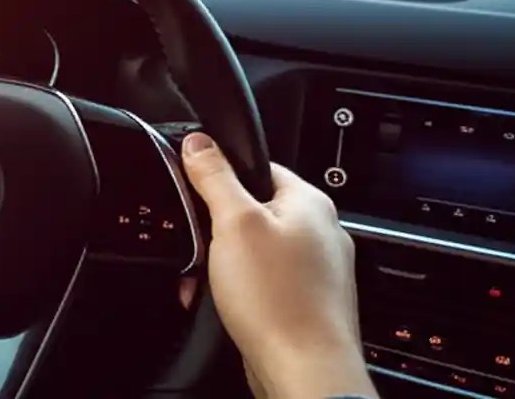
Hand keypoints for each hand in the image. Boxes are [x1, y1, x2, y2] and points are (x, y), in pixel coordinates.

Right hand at [180, 132, 376, 398]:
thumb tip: (200, 142)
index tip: (195, 192)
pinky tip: (223, 306)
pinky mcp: (303, 302)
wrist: (305, 372)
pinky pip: (261, 285)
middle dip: (215, 233)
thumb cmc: (281, 302)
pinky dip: (237, 292)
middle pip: (250, 211)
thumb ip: (215, 177)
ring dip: (220, 266)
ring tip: (209, 283)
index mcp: (309, 203)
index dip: (220, 177)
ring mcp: (313, 270)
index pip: (258, 167)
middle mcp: (319, 233)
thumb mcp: (233, 224)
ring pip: (252, 252)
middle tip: (201, 249)